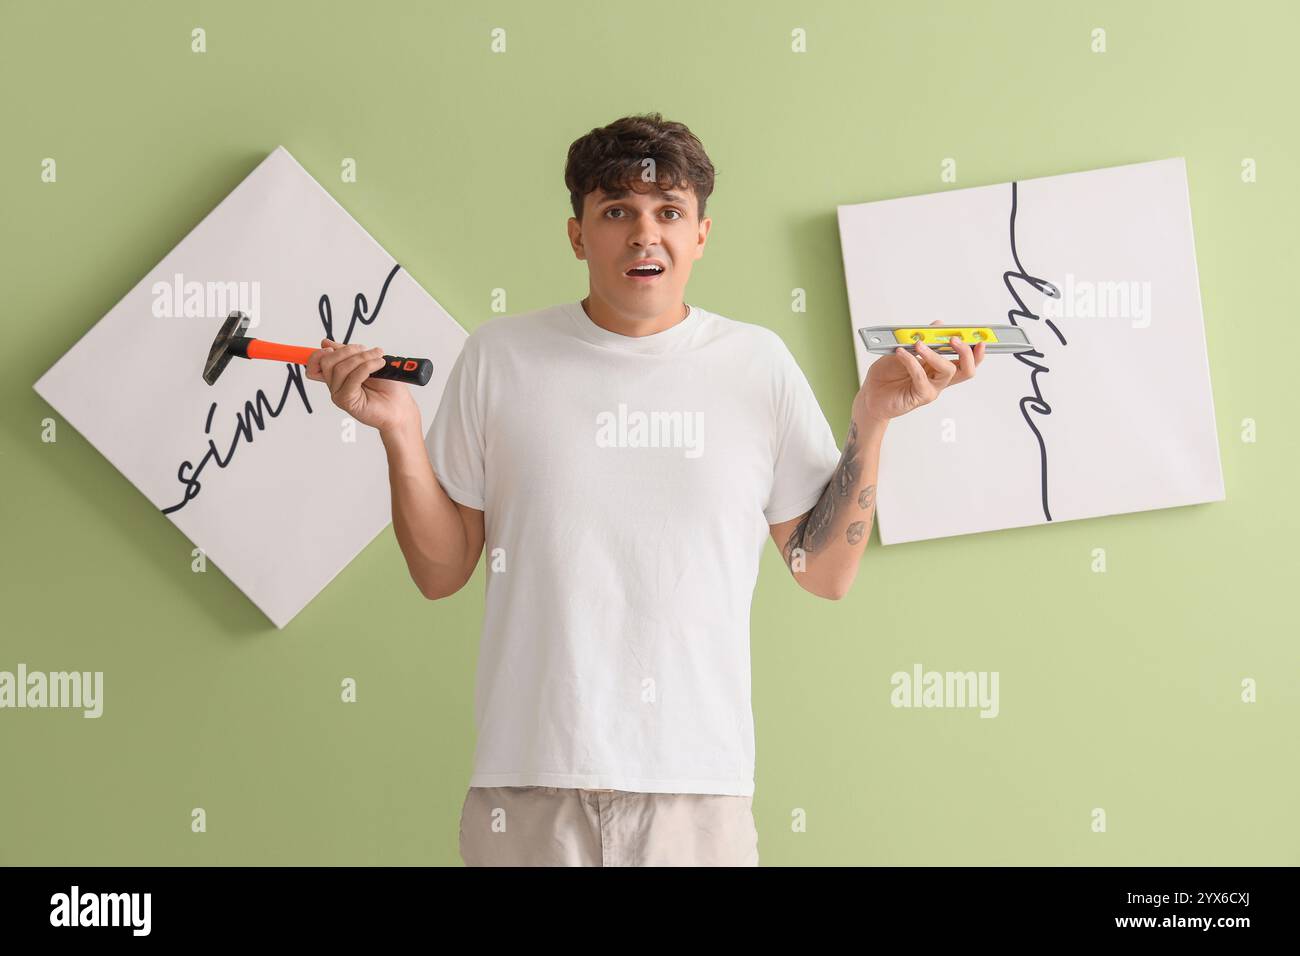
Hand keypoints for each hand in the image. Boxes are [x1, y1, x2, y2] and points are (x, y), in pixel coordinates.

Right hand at [305, 338, 418, 433]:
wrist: (401, 407)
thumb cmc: (389, 387)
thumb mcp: (367, 362)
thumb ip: (348, 353)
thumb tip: (326, 343)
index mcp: (337, 376)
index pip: (314, 364)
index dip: (318, 353)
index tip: (330, 347)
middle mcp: (335, 385)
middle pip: (326, 361)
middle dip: (349, 350)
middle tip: (370, 351)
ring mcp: (339, 394)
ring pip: (340, 368)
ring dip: (362, 358)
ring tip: (379, 358)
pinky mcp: (347, 401)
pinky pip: (352, 378)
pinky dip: (367, 367)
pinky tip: (379, 365)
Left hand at [854, 319, 984, 422]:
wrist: (870, 395)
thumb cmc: (886, 375)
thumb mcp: (903, 349)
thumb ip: (921, 338)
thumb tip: (938, 324)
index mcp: (938, 366)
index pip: (964, 359)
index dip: (976, 350)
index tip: (980, 337)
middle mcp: (939, 378)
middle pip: (966, 368)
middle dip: (966, 352)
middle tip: (956, 339)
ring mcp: (932, 388)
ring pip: (948, 371)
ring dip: (935, 354)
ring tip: (919, 344)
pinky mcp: (920, 396)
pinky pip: (922, 377)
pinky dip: (912, 361)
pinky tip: (901, 353)